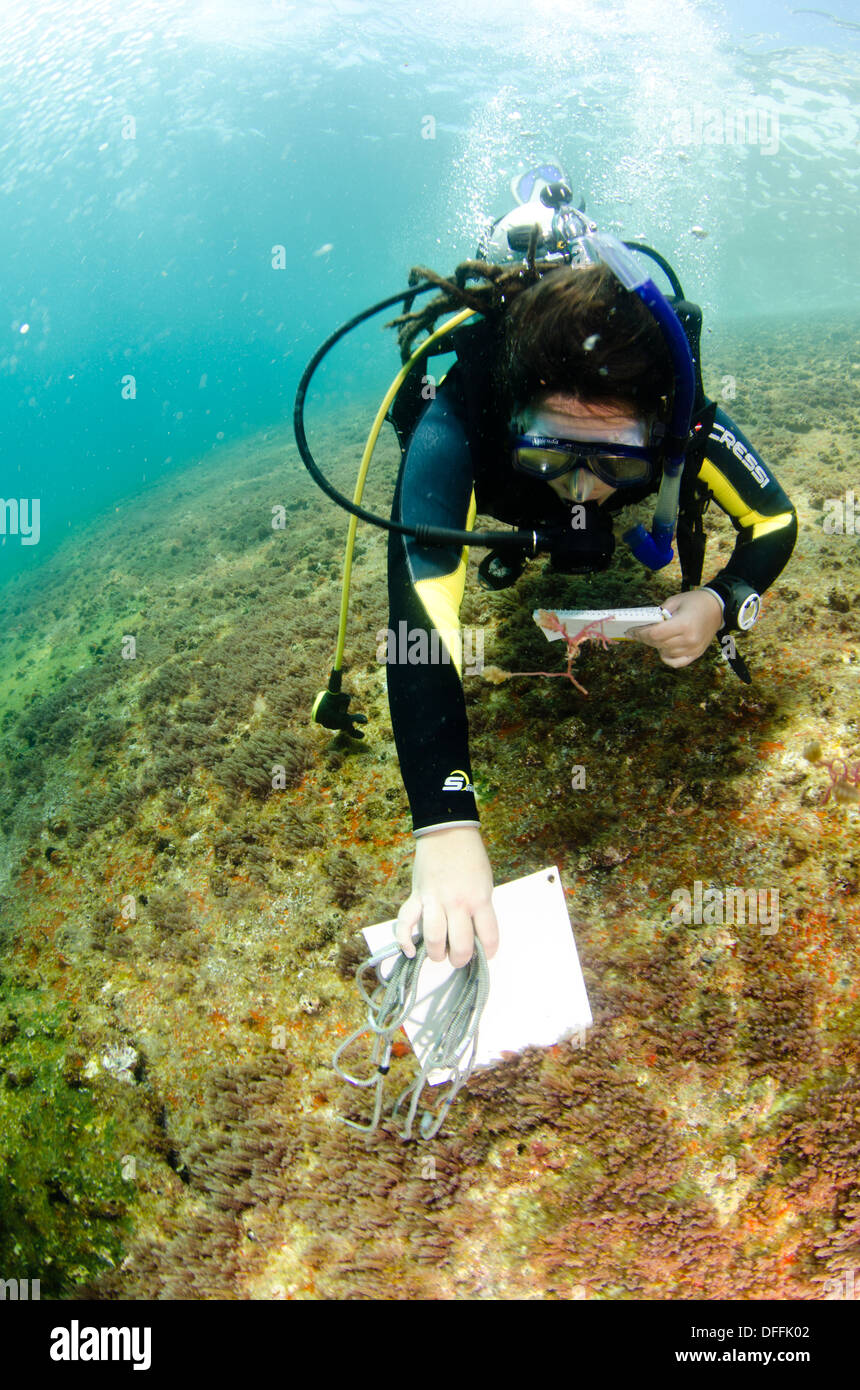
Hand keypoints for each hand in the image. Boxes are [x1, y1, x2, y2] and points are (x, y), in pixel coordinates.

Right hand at [395, 826, 498, 967]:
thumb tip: (473, 933)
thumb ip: (479, 908)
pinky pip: (406, 921)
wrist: (448, 830)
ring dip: (437, 953)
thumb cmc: (470, 856)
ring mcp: (435, 899)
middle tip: (459, 957)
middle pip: (460, 945)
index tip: (484, 954)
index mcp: (479, 899)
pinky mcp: (417, 895)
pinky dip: (404, 939)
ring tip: (439, 953)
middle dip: (460, 959)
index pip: (488, 938)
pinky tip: (410, 950)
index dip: (487, 952)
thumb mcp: (485, 883)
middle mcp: (458, 903)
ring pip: (434, 939)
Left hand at [626, 590, 722, 667]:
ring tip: (657, 635)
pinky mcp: (696, 654)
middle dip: (644, 638)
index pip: (654, 634)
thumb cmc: (696, 602)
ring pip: (664, 653)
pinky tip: (665, 647)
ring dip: (656, 645)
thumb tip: (643, 624)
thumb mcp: (674, 601)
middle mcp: (689, 639)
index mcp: (683, 624)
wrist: (718, 608)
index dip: (640, 633)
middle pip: (657, 644)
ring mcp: (693, 649)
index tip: (631, 631)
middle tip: (637, 632)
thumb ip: (658, 613)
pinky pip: (675, 662)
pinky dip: (667, 656)